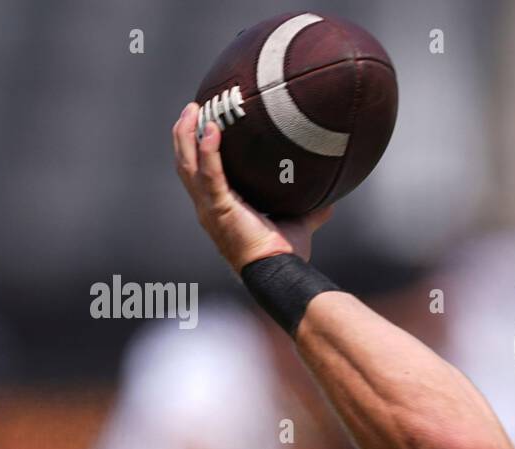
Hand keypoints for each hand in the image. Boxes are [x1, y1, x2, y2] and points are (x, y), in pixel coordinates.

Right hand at [170, 102, 332, 272]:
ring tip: (194, 110)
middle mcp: (208, 208)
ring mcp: (210, 208)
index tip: (203, 125)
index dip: (196, 150)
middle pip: (185, 164)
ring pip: (188, 165)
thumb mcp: (297, 226)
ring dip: (188, 135)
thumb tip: (330, 203)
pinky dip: (208, 150)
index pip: (200, 174)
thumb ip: (310, 213)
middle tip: (192, 108)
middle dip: (184, 134)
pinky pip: (209, 174)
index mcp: (220, 209)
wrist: (279, 273)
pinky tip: (213, 128)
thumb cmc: (284, 256)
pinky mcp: (219, 209)